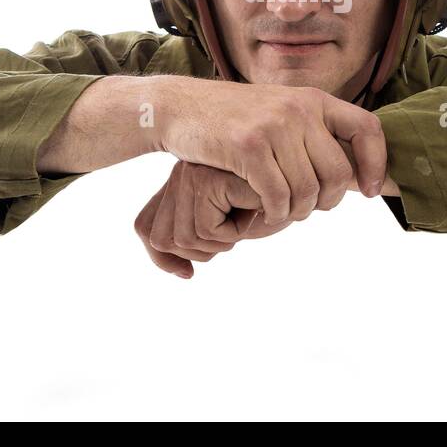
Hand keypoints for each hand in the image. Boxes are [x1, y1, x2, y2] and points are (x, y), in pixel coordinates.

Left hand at [134, 159, 330, 277]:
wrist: (301, 185)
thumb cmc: (270, 207)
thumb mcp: (226, 226)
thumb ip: (194, 239)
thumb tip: (181, 272)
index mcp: (178, 185)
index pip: (146, 228)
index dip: (162, 259)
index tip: (188, 271)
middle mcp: (179, 175)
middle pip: (161, 239)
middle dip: (203, 251)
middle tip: (235, 228)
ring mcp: (191, 173)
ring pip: (186, 239)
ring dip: (224, 240)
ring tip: (245, 215)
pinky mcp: (207, 178)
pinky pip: (207, 230)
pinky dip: (235, 232)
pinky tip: (251, 209)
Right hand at [155, 78, 385, 225]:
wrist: (180, 107)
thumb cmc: (233, 120)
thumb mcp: (279, 112)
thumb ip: (313, 133)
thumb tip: (355, 172)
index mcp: (313, 99)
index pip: (367, 129)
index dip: (376, 164)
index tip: (369, 192)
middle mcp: (299, 109)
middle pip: (338, 173)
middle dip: (327, 201)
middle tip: (307, 208)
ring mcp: (274, 126)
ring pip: (308, 191)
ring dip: (296, 212)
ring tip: (281, 211)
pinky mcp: (248, 147)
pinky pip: (278, 197)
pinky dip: (273, 214)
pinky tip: (262, 213)